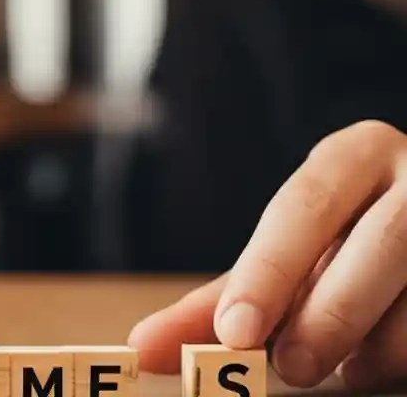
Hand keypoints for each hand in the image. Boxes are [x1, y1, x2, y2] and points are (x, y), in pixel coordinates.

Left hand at [129, 120, 406, 388]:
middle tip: (290, 368)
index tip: (235, 331)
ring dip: (376, 348)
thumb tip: (142, 346)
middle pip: (378, 247)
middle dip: (328, 317)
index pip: (303, 207)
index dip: (269, 272)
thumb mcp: (287, 258)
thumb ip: (217, 301)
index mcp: (356, 155)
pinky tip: (383, 358)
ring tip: (344, 366)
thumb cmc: (347, 245)